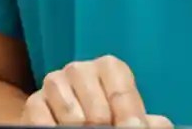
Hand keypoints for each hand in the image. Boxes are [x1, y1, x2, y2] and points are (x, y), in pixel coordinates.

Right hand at [20, 55, 172, 126]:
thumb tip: (157, 126)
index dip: (129, 116)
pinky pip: (42, 119)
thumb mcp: (132, 119)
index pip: (121, 92)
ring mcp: (54, 83)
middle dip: (104, 127)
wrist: (78, 123)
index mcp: (109, 68)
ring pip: (71, 115)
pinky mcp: (33, 103)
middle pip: (96, 108)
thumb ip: (150, 122)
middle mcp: (80, 70)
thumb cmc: (109, 119)